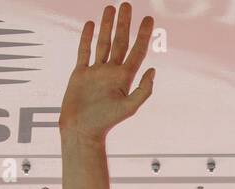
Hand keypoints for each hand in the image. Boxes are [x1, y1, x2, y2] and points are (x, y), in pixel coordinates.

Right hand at [59, 3, 155, 143]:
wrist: (81, 130)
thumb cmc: (106, 122)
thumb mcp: (129, 108)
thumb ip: (143, 90)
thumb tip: (153, 70)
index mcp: (124, 78)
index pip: (137, 51)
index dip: (143, 35)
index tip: (148, 19)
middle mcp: (112, 72)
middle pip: (120, 42)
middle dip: (124, 24)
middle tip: (127, 5)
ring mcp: (96, 71)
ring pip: (103, 43)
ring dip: (106, 26)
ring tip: (110, 8)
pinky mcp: (81, 74)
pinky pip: (85, 51)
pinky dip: (87, 37)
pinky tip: (90, 24)